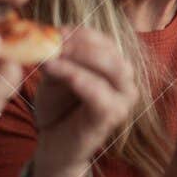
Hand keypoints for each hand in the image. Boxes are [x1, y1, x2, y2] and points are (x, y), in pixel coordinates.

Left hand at [30, 27, 139, 176]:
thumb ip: (58, 57)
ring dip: (78, 58)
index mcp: (115, 65)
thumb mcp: (54, 75)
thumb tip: (50, 37)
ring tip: (49, 57)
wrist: (55, 146)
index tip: (52, 30)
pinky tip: (55, 70)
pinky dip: (77, 78)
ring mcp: (124, 99)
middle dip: (80, 43)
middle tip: (51, 41)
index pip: (103, 40)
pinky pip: (99, 92)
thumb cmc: (56, 108)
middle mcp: (126, 80)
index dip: (79, 32)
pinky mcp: (114, 116)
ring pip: (110, 68)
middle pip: (110, 50)